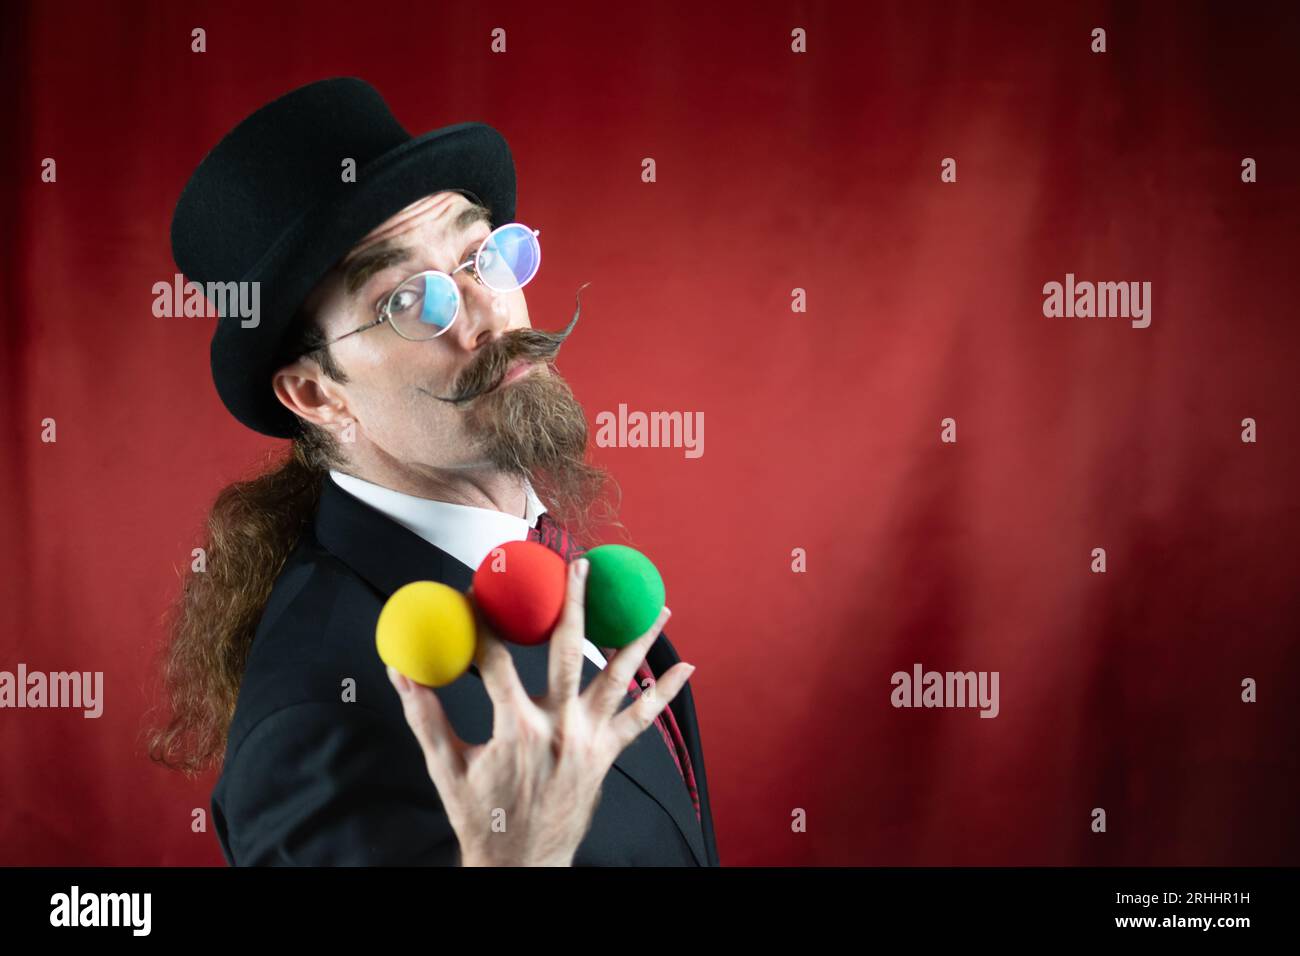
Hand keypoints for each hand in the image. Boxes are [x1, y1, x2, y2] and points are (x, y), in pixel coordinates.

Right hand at [386, 557, 693, 865]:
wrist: (520, 867)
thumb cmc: (481, 818)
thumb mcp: (446, 768)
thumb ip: (424, 716)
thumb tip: (398, 671)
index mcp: (515, 728)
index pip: (497, 661)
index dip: (485, 625)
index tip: (480, 595)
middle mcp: (559, 728)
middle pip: (568, 651)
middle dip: (573, 604)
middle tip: (579, 566)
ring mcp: (589, 741)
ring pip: (620, 679)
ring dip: (639, 639)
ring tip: (659, 604)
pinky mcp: (608, 756)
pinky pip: (643, 721)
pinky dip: (666, 694)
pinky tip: (686, 667)